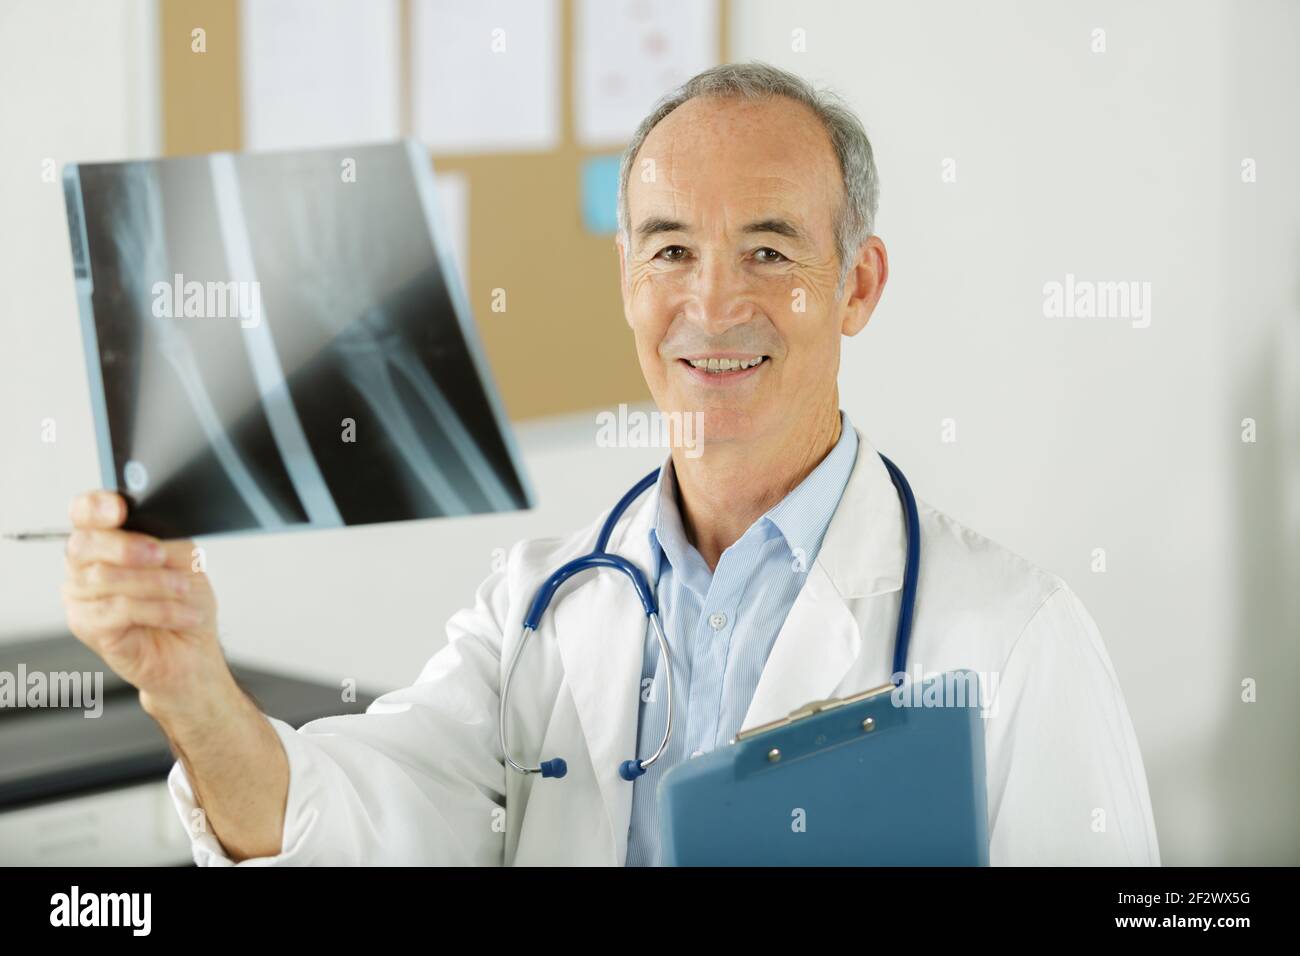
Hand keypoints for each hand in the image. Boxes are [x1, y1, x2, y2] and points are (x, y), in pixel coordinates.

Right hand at [61, 491, 234, 720]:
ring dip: (154, 583)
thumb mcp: (182, 558)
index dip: (95, 506)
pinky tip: (183, 614)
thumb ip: (162, 536)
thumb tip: (153, 523)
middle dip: (126, 547)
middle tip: (160, 555)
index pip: (85, 512)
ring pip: (104, 578)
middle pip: (84, 544)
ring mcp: (81, 597)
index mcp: (105, 539)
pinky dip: (159, 610)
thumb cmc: (183, 601)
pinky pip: (118, 609)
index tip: (119, 508)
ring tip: (183, 591)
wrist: (192, 651)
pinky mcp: (88, 627)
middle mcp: (85, 566)